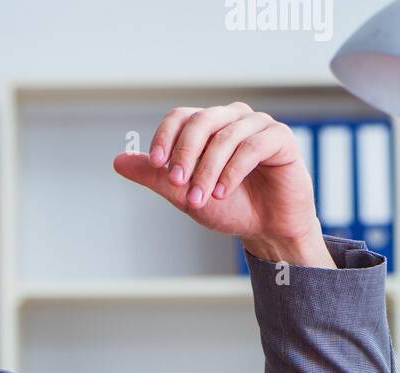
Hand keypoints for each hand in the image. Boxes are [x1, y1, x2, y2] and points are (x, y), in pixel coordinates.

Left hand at [113, 102, 330, 265]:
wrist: (266, 228)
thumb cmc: (229, 207)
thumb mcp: (184, 193)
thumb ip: (155, 176)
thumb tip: (119, 161)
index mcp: (209, 126)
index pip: (181, 117)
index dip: (166, 136)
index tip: (156, 163)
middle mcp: (232, 119)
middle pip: (201, 121)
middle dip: (185, 154)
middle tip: (178, 183)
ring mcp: (258, 125)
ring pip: (226, 136)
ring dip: (208, 170)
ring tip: (200, 199)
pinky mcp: (280, 138)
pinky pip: (253, 145)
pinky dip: (233, 171)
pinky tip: (222, 192)